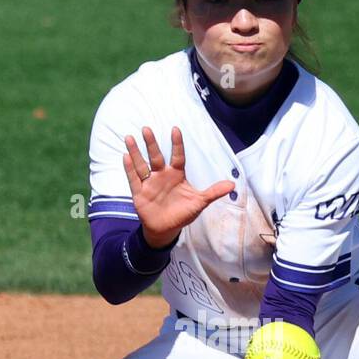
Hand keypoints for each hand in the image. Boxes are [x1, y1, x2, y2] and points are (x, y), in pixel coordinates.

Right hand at [122, 126, 235, 247]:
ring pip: (142, 165)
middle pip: (156, 157)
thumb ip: (213, 192)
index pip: (177, 156)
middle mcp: (162, 176)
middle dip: (151, 144)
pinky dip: (129, 169)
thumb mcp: (199, 202)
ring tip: (129, 138)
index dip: (177, 144)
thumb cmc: (182, 213)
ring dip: (136, 152)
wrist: (166, 229)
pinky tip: (125, 156)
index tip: (175, 129)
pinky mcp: (139, 193)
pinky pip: (133, 179)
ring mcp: (149, 183)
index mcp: (176, 175)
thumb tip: (233, 185)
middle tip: (146, 129)